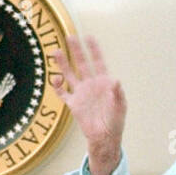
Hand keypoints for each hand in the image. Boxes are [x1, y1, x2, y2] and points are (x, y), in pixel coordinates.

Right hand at [53, 35, 125, 174]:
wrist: (104, 138)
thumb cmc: (116, 122)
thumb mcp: (121, 108)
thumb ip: (118, 94)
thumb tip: (116, 81)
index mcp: (104, 83)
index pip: (99, 62)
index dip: (94, 50)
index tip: (89, 38)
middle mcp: (91, 85)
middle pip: (82, 64)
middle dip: (76, 51)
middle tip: (69, 37)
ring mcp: (81, 93)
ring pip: (69, 74)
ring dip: (62, 64)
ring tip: (55, 52)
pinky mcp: (73, 104)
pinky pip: (62, 92)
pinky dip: (57, 86)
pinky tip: (55, 79)